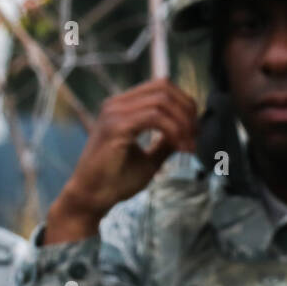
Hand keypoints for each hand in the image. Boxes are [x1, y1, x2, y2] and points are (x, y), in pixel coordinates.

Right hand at [43, 79, 197, 244]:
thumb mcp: (149, 160)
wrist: (90, 199)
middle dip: (187, 110)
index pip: (161, 87)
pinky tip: (180, 147)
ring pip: (161, 100)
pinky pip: (154, 117)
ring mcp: (114, 113)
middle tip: (196, 136)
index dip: (184, 104)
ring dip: (182, 122)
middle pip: (164, 87)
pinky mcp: (116, 127)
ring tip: (189, 145)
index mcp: (123, 107)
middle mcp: (117, 104)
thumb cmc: (115, 181)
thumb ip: (166, 144)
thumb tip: (188, 133)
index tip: (195, 131)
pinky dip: (173, 130)